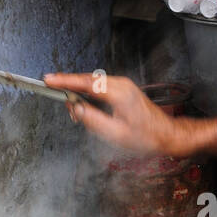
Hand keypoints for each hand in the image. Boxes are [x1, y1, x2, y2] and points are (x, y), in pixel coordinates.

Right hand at [43, 72, 181, 156]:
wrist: (167, 135)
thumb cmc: (146, 137)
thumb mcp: (115, 134)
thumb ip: (92, 120)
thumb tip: (74, 108)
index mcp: (119, 93)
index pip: (86, 83)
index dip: (65, 81)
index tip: (49, 80)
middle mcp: (121, 84)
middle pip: (88, 79)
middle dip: (68, 84)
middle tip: (51, 89)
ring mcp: (123, 85)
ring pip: (93, 81)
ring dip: (77, 88)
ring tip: (65, 99)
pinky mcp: (123, 89)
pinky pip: (100, 85)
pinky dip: (87, 90)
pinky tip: (81, 99)